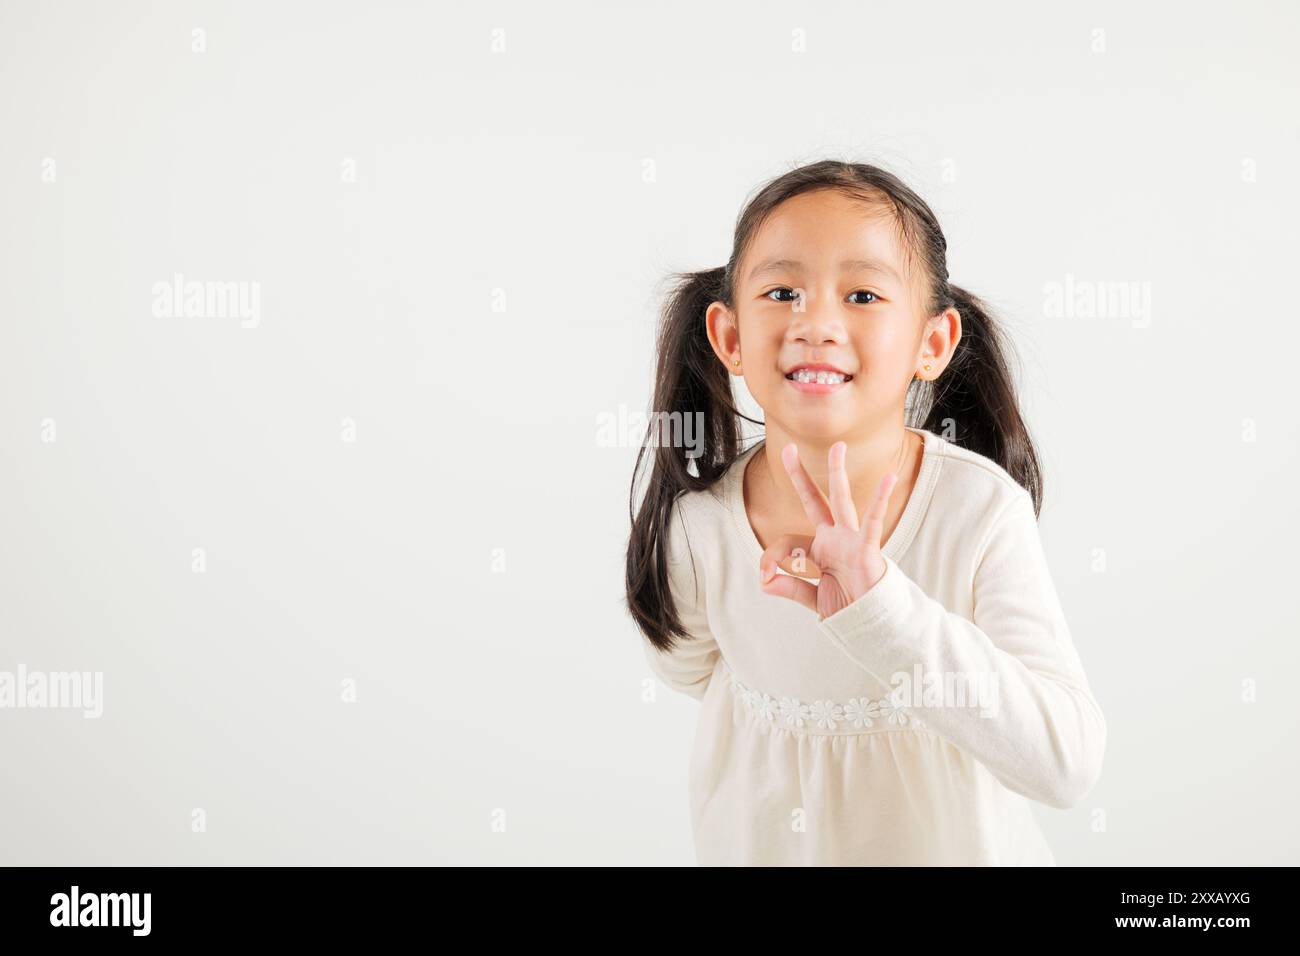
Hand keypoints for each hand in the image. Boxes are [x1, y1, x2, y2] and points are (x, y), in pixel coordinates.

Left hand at [759, 441, 898, 619]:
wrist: (875, 626)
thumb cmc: (850, 610)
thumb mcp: (813, 598)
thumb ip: (790, 588)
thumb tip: (764, 582)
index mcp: (821, 550)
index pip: (789, 542)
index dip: (772, 557)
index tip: (765, 577)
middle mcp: (835, 539)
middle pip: (815, 500)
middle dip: (801, 476)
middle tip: (789, 449)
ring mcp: (851, 541)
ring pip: (841, 501)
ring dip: (838, 473)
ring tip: (838, 447)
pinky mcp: (868, 549)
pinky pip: (873, 522)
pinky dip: (880, 500)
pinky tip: (889, 478)